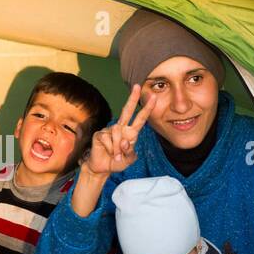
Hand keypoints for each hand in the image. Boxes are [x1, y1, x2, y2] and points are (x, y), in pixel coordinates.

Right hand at [71, 85, 157, 217]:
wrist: (102, 168)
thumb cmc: (117, 163)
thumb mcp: (128, 161)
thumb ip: (130, 152)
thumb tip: (124, 141)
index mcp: (131, 133)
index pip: (140, 119)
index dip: (146, 109)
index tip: (153, 97)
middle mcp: (121, 128)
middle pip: (127, 110)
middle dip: (132, 98)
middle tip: (137, 86)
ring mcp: (109, 130)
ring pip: (117, 133)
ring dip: (118, 148)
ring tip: (117, 157)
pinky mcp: (100, 134)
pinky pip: (107, 139)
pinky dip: (110, 149)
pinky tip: (108, 153)